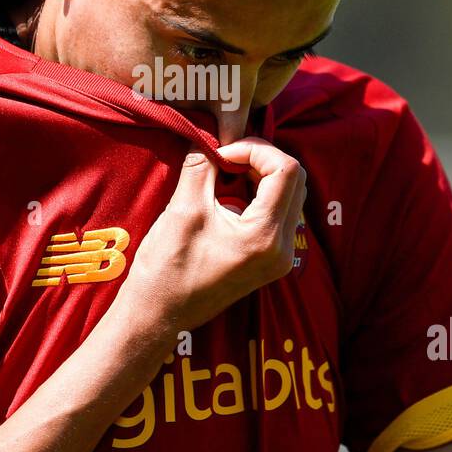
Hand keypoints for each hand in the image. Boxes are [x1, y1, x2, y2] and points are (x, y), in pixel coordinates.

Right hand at [121, 139, 307, 334]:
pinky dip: (259, 193)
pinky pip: (279, 213)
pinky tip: (229, 193)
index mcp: (265, 236)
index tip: (222, 153)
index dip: (255, 149)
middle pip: (294, 180)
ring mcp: (280, 257)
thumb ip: (202, 166)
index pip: (285, 170)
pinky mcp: (270, 260)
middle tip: (225, 158)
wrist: (158, 315)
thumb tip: (208, 137)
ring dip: (261, 174)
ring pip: (289, 195)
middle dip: (261, 158)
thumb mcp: (183, 209)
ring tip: (225, 173)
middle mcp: (283, 248)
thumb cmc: (166, 269)